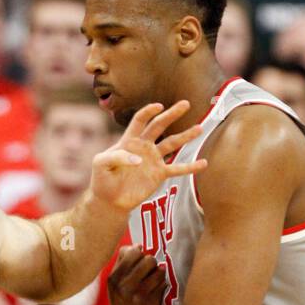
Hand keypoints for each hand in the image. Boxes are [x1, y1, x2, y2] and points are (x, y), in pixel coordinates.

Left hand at [90, 101, 207, 212]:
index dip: (148, 112)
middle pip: (160, 125)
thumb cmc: (102, 179)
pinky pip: (178, 169)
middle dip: (172, 114)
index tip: (159, 106)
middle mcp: (144, 146)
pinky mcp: (159, 174)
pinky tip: (204, 163)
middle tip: (186, 104)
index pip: (140, 120)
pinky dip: (191, 167)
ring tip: (200, 128)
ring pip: (172, 144)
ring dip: (186, 136)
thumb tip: (139, 159)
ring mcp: (153, 159)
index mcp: (129, 140)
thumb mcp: (101, 163)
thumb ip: (116, 156)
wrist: (110, 200)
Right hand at [107, 246, 166, 304]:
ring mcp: (138, 295)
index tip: (139, 258)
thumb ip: (123, 261)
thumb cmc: (122, 300)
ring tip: (153, 280)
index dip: (139, 252)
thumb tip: (139, 245)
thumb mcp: (115, 282)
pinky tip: (157, 290)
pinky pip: (163, 283)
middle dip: (151, 262)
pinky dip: (162, 284)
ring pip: (158, 270)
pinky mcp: (151, 303)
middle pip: (148, 259)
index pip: (131, 252)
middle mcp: (124, 286)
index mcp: (113, 278)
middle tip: (149, 269)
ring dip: (158, 273)